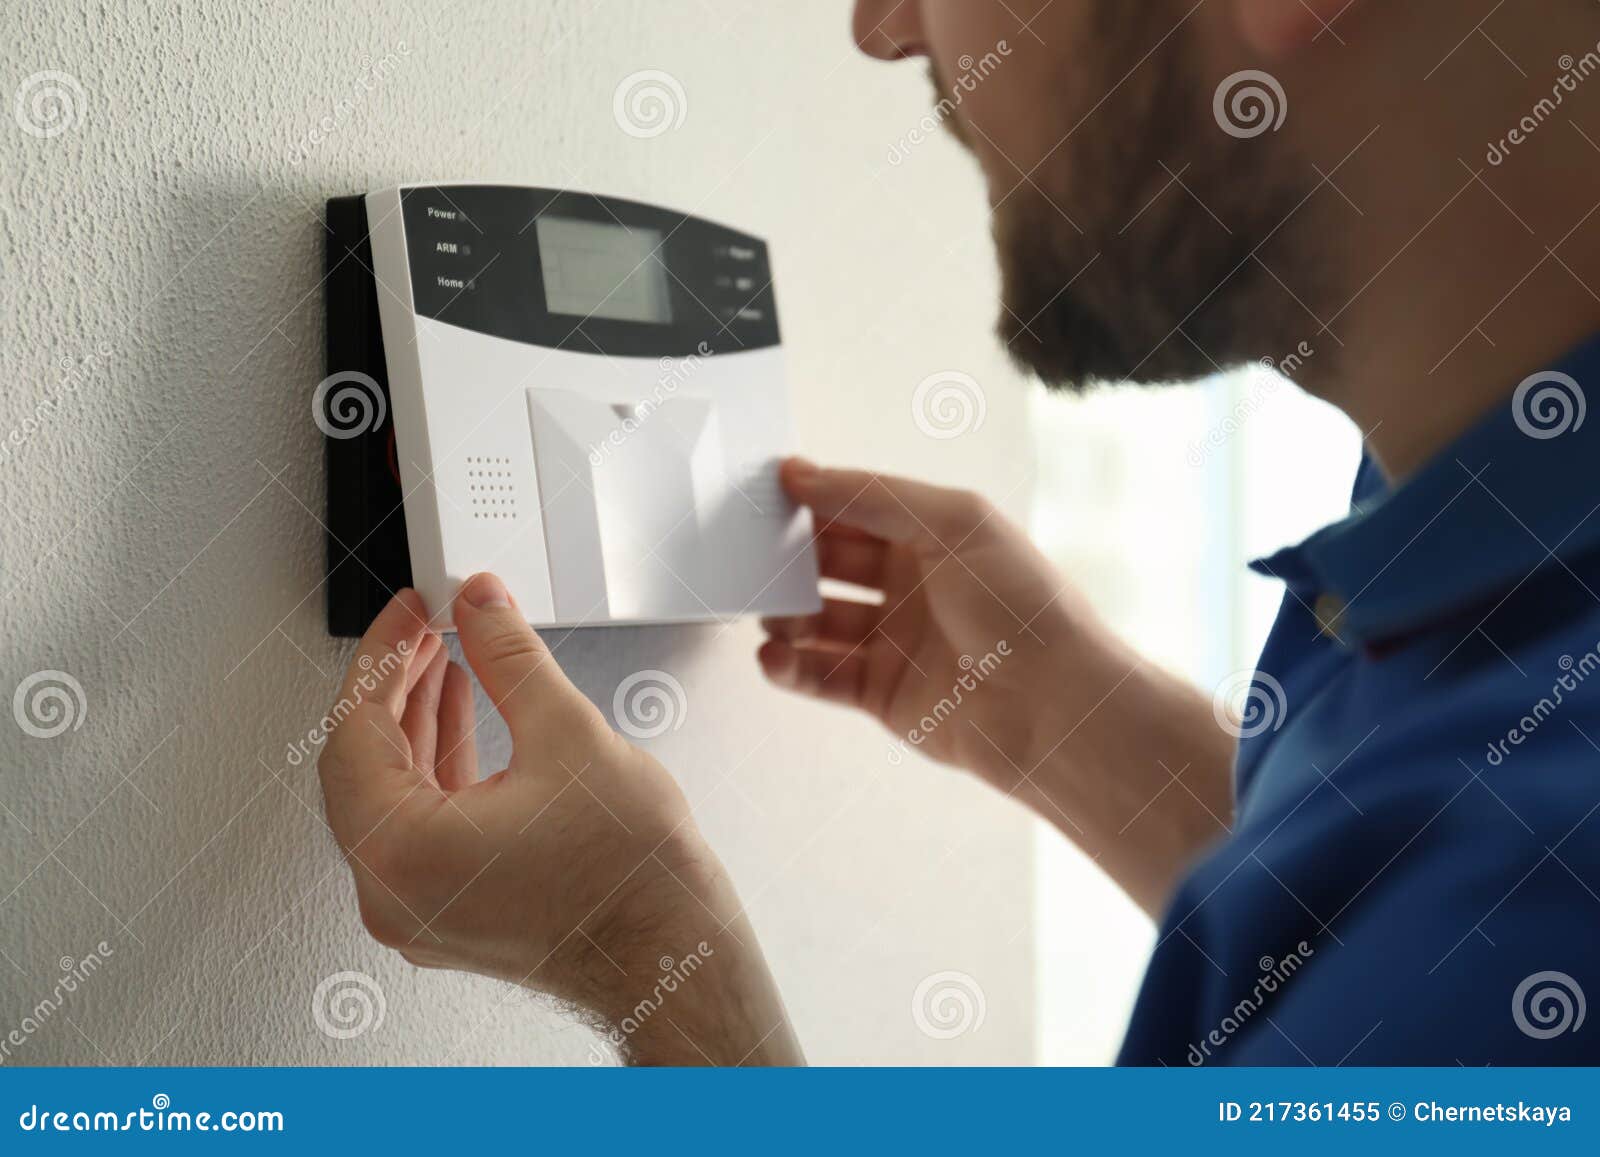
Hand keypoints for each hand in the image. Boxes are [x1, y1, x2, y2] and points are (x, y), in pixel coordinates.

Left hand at [316, 574, 801, 1064]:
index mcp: (401, 853)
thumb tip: (481, 607)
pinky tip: (465, 722)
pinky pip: (420, 827)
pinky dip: (438, 767)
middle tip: (427, 629)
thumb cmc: (631, 881)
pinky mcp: (451, 913)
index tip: (408, 614)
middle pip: (363, 765)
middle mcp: (394, 893)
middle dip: (398, 686)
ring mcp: (420, 911)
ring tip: (449, 662)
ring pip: (392, 795)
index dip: (381, 657)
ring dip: (419, 722)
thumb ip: (510, 656)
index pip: (355, 730)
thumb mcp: (566, 735)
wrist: (674, 952)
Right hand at [760, 460, 1234, 914]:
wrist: (1054, 706)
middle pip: (830, 564)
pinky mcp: (883, 695)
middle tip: (751, 557)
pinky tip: (774, 657)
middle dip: (789, 559)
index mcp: (934, 537)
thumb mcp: (955, 522)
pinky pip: (821, 676)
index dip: (814, 499)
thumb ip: (873, 494)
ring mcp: (896, 642)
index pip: (857, 507)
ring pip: (817, 621)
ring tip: (768, 615)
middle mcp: (913, 587)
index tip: (766, 494)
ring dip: (784, 616)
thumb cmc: (1024, 608)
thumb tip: (804, 473)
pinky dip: (790, 667)